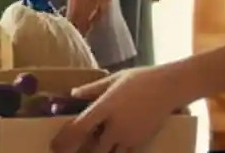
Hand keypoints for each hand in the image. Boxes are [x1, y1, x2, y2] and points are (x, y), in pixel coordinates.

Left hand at [50, 66, 189, 152]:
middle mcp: (116, 125)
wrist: (170, 87)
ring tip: (91, 150)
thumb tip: (72, 94)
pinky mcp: (142, 141)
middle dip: (81, 152)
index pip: (80, 128)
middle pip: (93, 148)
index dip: (65, 140)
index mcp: (105, 107)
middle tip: (69, 152)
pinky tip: (111, 149)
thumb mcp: (112, 80)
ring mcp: (130, 135)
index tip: (55, 146)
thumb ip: (91, 89)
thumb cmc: (140, 79)